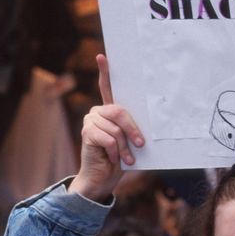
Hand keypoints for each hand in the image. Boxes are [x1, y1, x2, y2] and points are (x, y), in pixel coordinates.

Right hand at [69, 55, 144, 202]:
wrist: (102, 178)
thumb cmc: (120, 159)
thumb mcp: (130, 141)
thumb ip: (132, 128)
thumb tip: (147, 123)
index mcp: (109, 111)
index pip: (107, 87)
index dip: (105, 72)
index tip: (103, 56)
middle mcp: (98, 113)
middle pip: (120, 111)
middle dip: (133, 129)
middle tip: (141, 144)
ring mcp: (90, 122)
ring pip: (116, 129)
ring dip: (125, 147)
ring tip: (125, 158)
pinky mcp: (87, 133)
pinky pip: (109, 139)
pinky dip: (115, 152)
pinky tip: (112, 159)